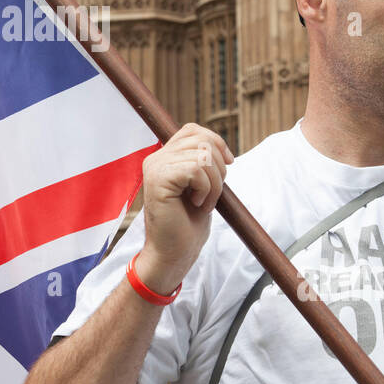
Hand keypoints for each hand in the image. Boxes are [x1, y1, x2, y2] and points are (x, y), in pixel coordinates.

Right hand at [136, 123, 232, 293]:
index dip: (216, 143)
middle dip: (219, 168)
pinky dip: (207, 190)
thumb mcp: (200, 184)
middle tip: (210, 194)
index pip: (193, 130)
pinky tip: (196, 204)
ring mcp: (155, 167)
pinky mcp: (158, 179)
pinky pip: (197, 170)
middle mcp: (155, 158)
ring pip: (203, 156)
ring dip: (214, 184)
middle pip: (203, 140)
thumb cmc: (188, 222)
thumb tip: (220, 146)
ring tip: (202, 202)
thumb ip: (202, 160)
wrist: (175, 253)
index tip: (228, 164)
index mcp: (163, 156)